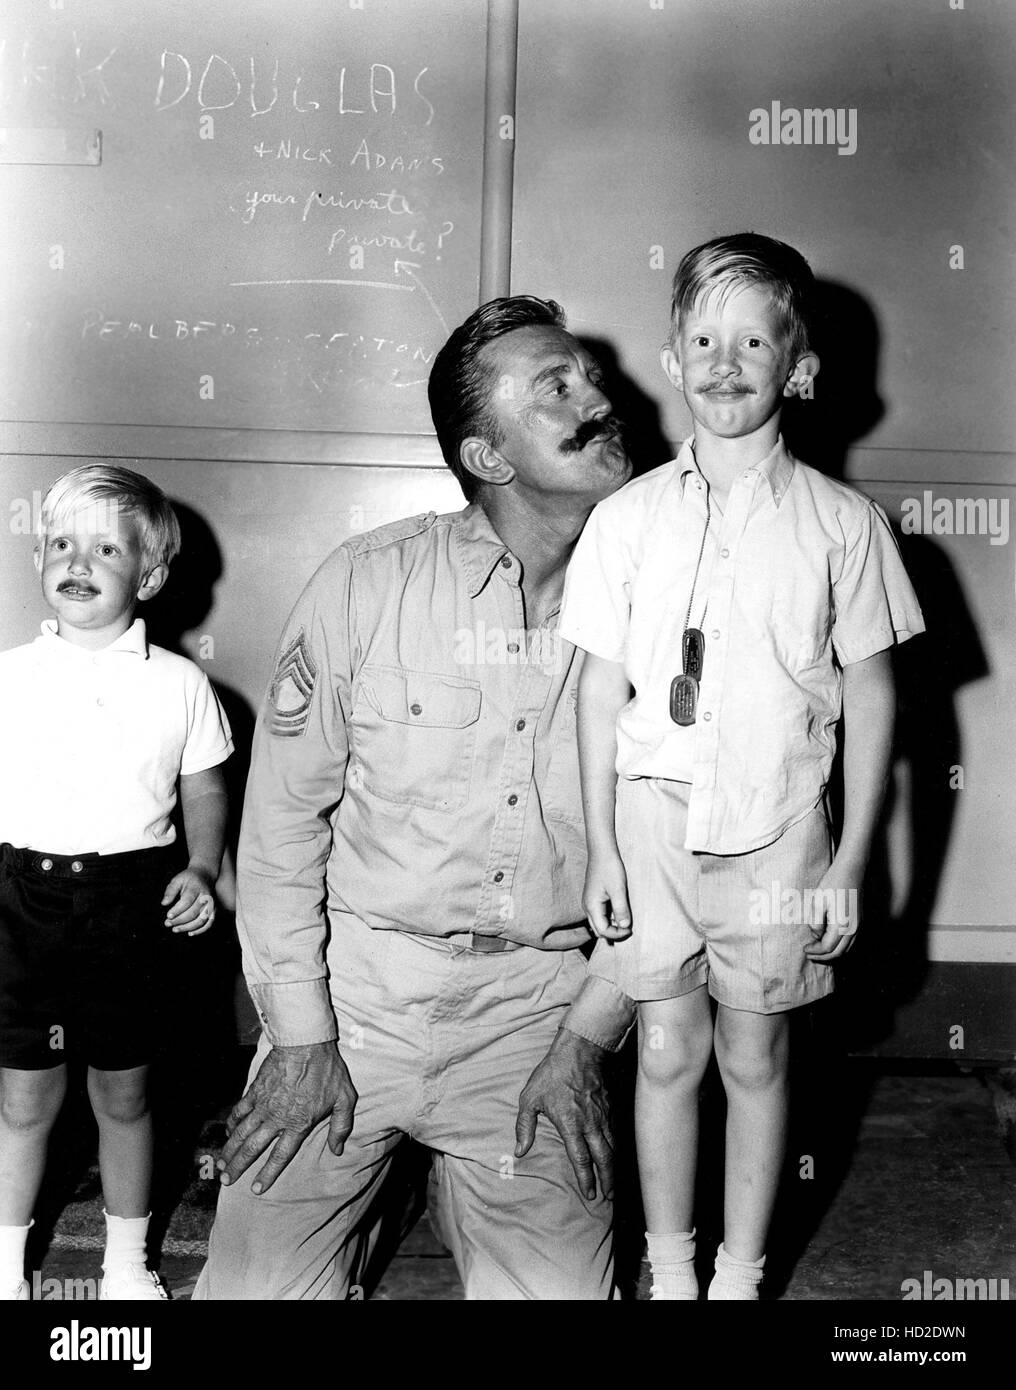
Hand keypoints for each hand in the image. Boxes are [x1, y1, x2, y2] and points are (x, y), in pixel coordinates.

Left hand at [162, 866, 216, 934]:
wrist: (205, 875)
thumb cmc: (188, 878)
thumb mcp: (177, 880)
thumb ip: (170, 891)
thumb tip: (164, 903)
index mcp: (196, 887)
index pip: (187, 901)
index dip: (177, 910)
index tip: (168, 916)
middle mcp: (206, 896)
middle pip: (193, 912)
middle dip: (179, 920)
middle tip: (167, 924)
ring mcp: (211, 904)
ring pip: (201, 920)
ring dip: (187, 927)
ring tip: (175, 929)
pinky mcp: (214, 909)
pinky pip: (209, 923)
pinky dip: (200, 930)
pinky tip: (189, 933)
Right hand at [217, 1042, 356, 1193]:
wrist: (306, 1042)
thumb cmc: (327, 1070)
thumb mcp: (345, 1099)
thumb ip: (341, 1127)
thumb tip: (337, 1150)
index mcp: (298, 1124)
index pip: (279, 1156)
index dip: (267, 1174)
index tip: (256, 1189)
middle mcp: (276, 1118)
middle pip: (253, 1148)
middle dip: (238, 1166)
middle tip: (227, 1180)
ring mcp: (263, 1104)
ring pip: (241, 1133)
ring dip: (229, 1150)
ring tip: (221, 1165)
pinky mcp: (255, 1090)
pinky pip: (239, 1111)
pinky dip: (231, 1124)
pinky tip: (226, 1133)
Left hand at [514, 1028, 613, 1200]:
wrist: (578, 1051)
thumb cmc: (551, 1075)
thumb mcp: (530, 1098)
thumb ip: (525, 1126)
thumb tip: (520, 1151)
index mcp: (571, 1125)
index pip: (581, 1159)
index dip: (586, 1179)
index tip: (589, 1194)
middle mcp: (590, 1124)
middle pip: (604, 1158)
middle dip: (607, 1180)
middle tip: (609, 1196)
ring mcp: (603, 1116)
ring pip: (613, 1147)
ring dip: (614, 1167)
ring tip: (614, 1183)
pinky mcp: (610, 1108)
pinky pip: (616, 1133)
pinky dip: (617, 1148)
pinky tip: (614, 1155)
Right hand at [582, 849, 631, 940]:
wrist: (602, 851)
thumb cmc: (610, 868)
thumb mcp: (618, 889)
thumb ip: (621, 909)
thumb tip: (625, 926)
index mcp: (592, 906)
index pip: (603, 930)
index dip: (617, 934)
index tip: (630, 929)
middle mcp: (587, 907)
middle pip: (599, 930)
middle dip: (613, 933)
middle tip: (628, 928)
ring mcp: (589, 902)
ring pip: (599, 923)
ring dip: (611, 926)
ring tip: (626, 920)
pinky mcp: (593, 898)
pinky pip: (600, 915)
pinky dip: (610, 918)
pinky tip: (620, 912)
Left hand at [803, 857, 862, 961]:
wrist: (852, 869)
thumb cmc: (833, 883)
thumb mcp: (817, 902)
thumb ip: (815, 923)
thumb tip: (817, 936)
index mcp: (842, 925)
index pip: (827, 948)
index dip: (815, 951)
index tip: (804, 949)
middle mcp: (854, 929)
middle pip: (838, 953)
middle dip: (823, 957)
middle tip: (810, 955)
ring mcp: (860, 925)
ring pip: (847, 949)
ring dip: (832, 954)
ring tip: (819, 952)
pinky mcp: (861, 921)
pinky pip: (852, 942)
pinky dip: (841, 947)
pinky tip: (830, 942)